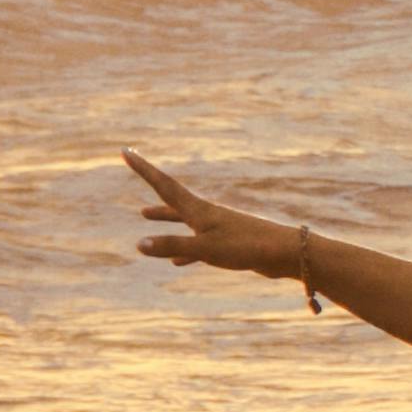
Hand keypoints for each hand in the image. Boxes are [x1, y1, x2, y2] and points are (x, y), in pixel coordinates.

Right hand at [123, 151, 304, 282]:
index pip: (163, 185)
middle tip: (136, 167)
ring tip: (145, 214)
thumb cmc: (246, 247)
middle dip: (151, 185)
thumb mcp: (205, 248)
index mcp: (198, 210)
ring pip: (184, 219)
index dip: (143, 169)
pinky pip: (198, 244)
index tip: (126, 150)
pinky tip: (177, 261)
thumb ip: (173, 245)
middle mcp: (206, 214)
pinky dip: (184, 249)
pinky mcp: (228, 243)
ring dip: (164, 216)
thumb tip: (139, 245)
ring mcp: (218, 227)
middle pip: (171, 197)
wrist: (286, 253)